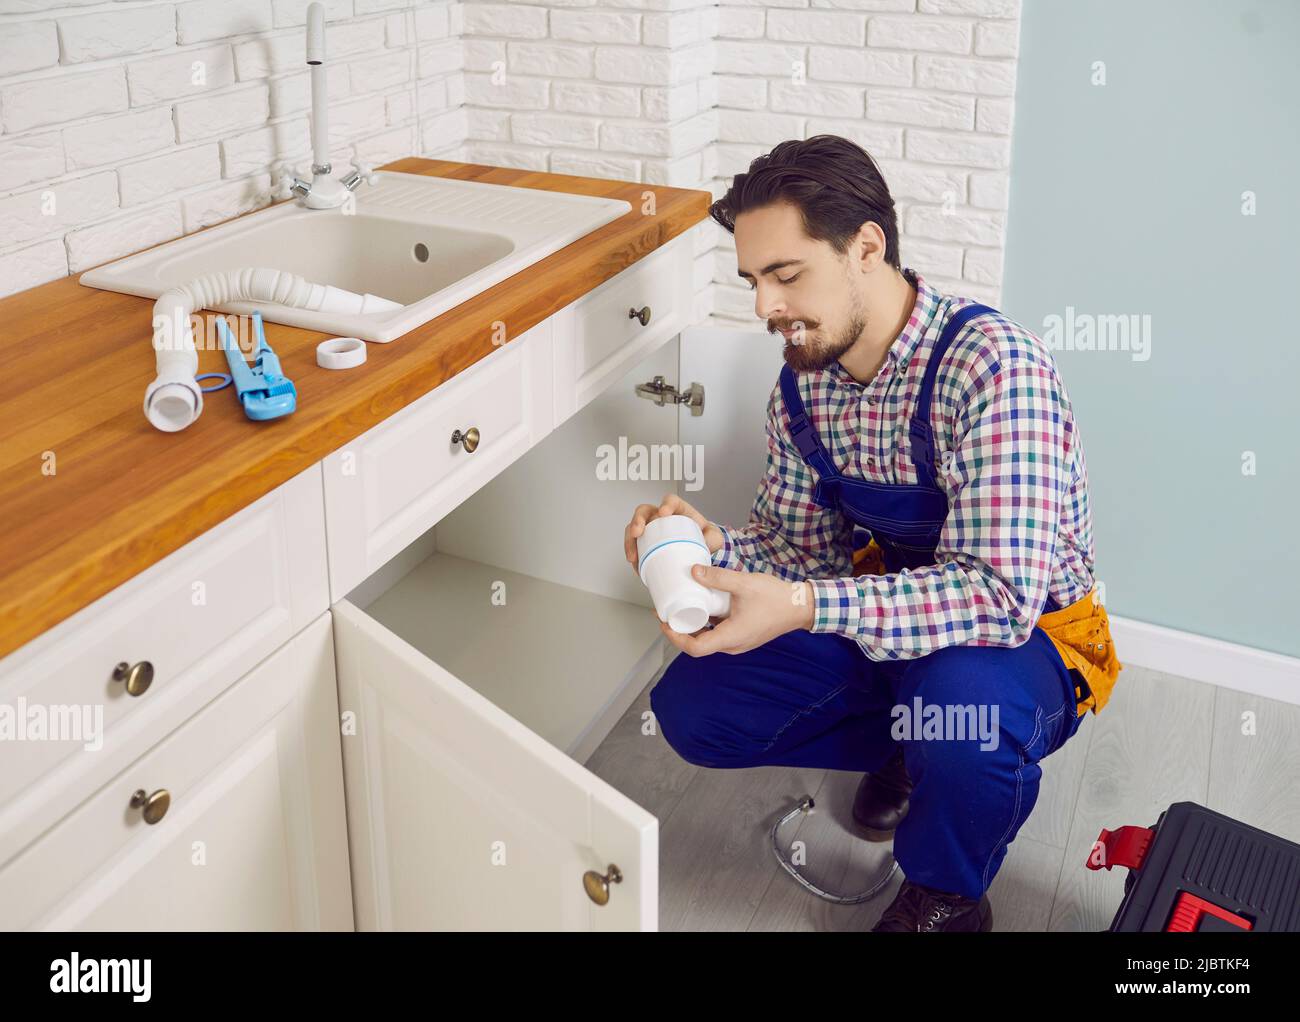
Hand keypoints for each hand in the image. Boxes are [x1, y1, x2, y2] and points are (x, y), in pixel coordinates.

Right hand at [624, 492, 723, 575]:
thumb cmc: (704, 538)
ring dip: (629, 540)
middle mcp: (660, 517)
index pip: (670, 500)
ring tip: (632, 556)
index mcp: (678, 510)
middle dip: (638, 520)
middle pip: (644, 511)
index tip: (664, 513)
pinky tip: (635, 564)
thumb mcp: (713, 537)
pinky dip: (632, 554)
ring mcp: (650, 529)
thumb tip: (705, 546)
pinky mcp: (645, 543)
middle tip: (638, 532)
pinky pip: (634, 545)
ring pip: (634, 528)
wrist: (698, 551)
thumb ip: (713, 538)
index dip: (666, 504)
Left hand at [659, 564, 815, 655]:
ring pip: (709, 639)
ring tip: (682, 607)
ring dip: (694, 627)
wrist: (800, 606)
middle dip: (681, 630)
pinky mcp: (743, 636)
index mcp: (731, 637)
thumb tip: (693, 570)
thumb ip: (718, 577)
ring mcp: (739, 643)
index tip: (665, 622)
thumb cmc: (776, 598)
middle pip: (699, 645)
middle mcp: (733, 645)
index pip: (695, 648)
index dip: (675, 638)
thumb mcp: (744, 583)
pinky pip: (719, 634)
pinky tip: (704, 606)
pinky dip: (708, 623)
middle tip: (668, 612)